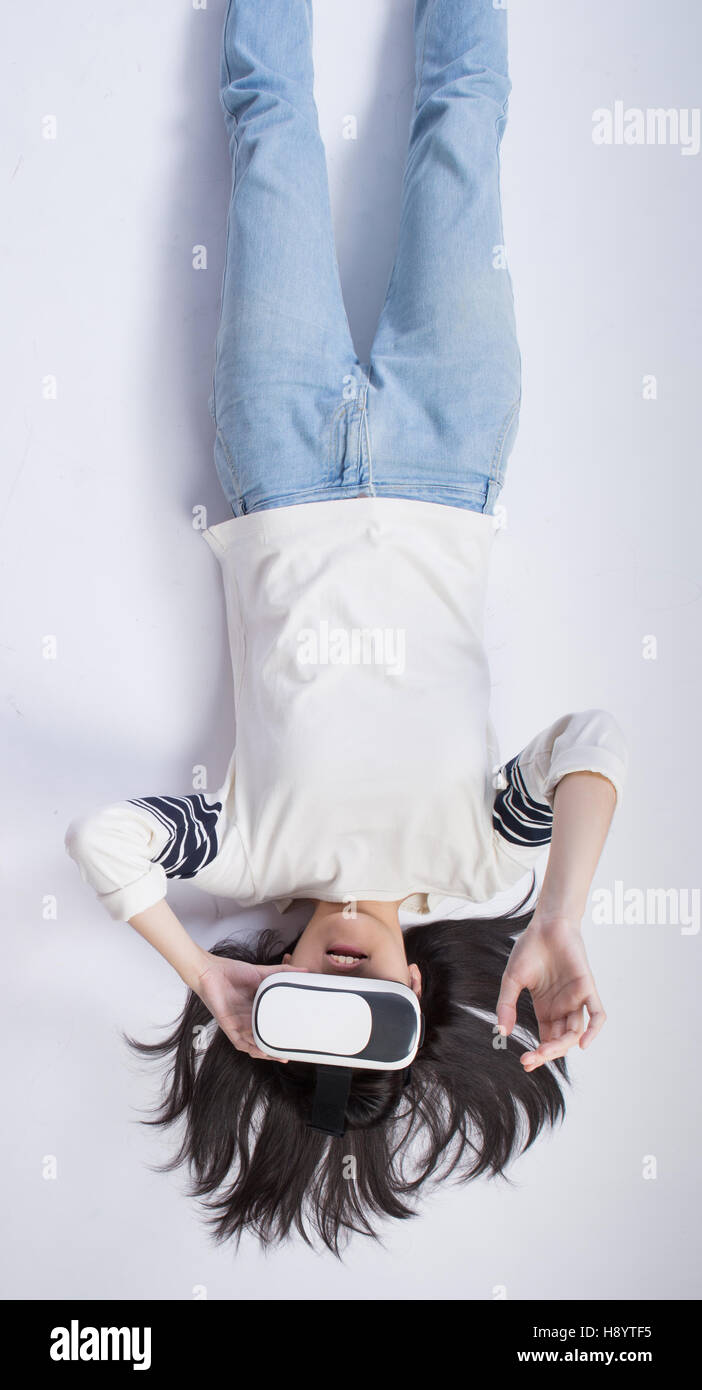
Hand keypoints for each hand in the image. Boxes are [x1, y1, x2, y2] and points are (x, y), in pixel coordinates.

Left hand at [194, 955, 307, 1060]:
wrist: (211, 970)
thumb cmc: (232, 972)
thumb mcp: (262, 973)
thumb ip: (283, 972)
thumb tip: (304, 970)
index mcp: (254, 1010)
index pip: (269, 1026)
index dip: (281, 1034)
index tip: (295, 1040)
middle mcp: (246, 1020)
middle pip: (262, 1039)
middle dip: (274, 1049)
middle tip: (290, 1053)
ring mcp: (237, 1024)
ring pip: (252, 1045)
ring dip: (265, 1053)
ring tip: (279, 1057)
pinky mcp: (227, 1026)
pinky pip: (239, 1042)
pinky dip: (251, 1048)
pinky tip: (261, 1051)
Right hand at [496, 915, 605, 1070]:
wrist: (546, 924)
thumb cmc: (530, 949)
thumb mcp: (512, 980)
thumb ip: (507, 1005)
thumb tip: (501, 1032)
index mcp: (546, 1008)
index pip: (545, 1039)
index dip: (538, 1054)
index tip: (525, 1063)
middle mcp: (562, 1008)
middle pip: (559, 1040)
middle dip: (546, 1054)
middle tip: (530, 1059)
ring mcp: (575, 999)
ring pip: (574, 1032)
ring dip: (562, 1046)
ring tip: (545, 1052)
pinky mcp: (587, 988)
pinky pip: (596, 1014)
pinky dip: (593, 1030)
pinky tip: (583, 1043)